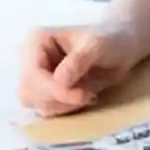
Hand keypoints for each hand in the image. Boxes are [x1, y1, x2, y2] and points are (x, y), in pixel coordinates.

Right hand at [18, 22, 141, 116]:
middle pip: (29, 92)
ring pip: (35, 104)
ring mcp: (35, 76)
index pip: (33, 75)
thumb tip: (59, 81)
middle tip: (87, 96)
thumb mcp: (98, 46)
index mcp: (37, 41)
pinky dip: (64, 109)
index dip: (54, 91)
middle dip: (58, 100)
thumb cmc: (110, 40)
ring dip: (62, 106)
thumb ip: (78, 61)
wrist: (121, 47)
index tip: (82, 96)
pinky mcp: (44, 91)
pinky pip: (45, 109)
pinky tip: (81, 98)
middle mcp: (30, 58)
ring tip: (86, 95)